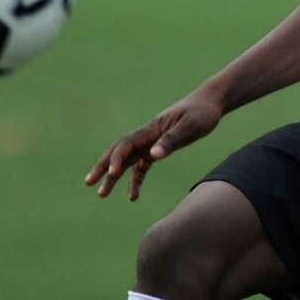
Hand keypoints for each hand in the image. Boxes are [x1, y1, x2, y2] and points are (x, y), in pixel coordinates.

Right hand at [84, 91, 223, 200]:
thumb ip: (172, 140)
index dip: (118, 158)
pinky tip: (133, 196)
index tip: (112, 173)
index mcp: (152, 128)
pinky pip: (142, 166)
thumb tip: (153, 156)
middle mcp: (147, 135)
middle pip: (119, 150)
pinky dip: (135, 180)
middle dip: (103, 166)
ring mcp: (151, 142)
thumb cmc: (202, 113)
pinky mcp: (158, 148)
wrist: (210, 103)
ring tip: (102, 193)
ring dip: (114, 176)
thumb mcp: (191, 126)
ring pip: (127, 160)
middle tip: (89, 183)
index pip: (128, 143)